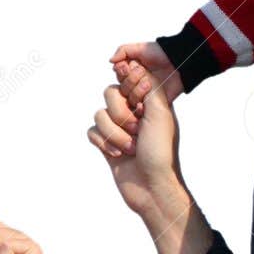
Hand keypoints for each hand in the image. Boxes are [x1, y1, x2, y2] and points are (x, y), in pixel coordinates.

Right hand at [88, 74, 213, 253]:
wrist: (152, 187)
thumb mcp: (160, 113)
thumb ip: (148, 86)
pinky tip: (116, 155)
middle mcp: (133, 113)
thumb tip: (135, 66)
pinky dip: (103, 143)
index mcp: (149, 103)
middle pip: (110, 94)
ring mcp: (118, 128)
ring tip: (130, 148)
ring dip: (114, 133)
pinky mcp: (106, 144)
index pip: (130, 79)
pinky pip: (92, 131)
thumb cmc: (161, 152)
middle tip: (137, 129)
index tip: (135, 94)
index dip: (128, 83)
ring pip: (99, 114)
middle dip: (121, 114)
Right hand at [107, 41, 182, 104]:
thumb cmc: (162, 54)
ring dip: (137, 90)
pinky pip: (142, 109)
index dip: (121, 72)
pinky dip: (141, 105)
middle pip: (122, 88)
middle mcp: (136, 83)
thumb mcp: (140, 48)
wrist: (180, 62)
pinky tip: (145, 99)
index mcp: (132, 70)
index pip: (119, 75)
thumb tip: (110, 61)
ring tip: (148, 83)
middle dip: (130, 80)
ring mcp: (144, 94)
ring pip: (130, 99)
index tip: (126, 67)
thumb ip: (123, 51)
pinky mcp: (153, 103)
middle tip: (142, 72)